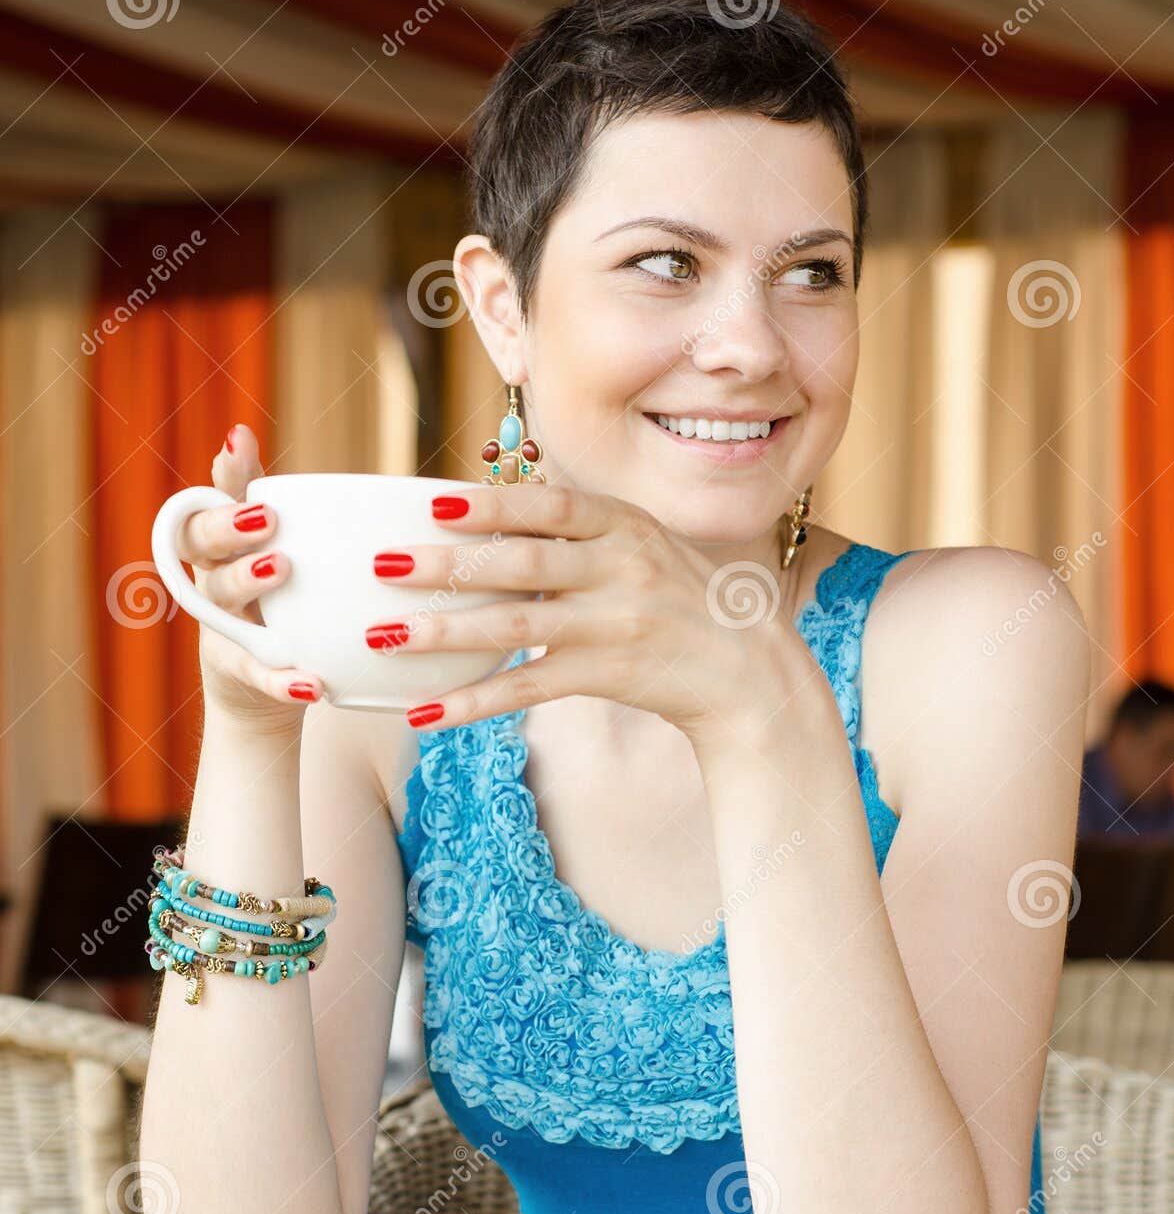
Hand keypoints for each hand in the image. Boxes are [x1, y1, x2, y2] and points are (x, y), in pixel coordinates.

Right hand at [179, 424, 325, 733]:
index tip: (240, 441)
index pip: (216, 499)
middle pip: (202, 541)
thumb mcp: (302, 564)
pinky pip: (255, 672)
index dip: (223, 472)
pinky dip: (281, 679)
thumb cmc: (293, 610)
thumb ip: (318, 529)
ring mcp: (222, 624)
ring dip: (247, 579)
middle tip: (267, 516)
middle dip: (229, 524)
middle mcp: (215, 577)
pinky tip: (310, 683)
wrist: (271, 690)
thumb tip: (381, 490)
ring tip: (281, 567)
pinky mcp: (237, 670)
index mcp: (229, 547)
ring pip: (220, 595)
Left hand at [367, 482, 800, 751]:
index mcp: (625, 525)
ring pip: (516, 626)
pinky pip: (528, 688)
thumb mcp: (643, 544)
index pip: (549, 507)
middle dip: (447, 564)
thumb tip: (491, 509)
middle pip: (521, 563)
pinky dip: (474, 700)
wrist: (749, 668)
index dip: (490, 503)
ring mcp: (615, 624)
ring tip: (383, 636)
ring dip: (444, 631)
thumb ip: (580, 529)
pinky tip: (426, 711)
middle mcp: (621, 568)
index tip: (432, 502)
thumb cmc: (682, 599)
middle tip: (384, 564)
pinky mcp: (609, 675)